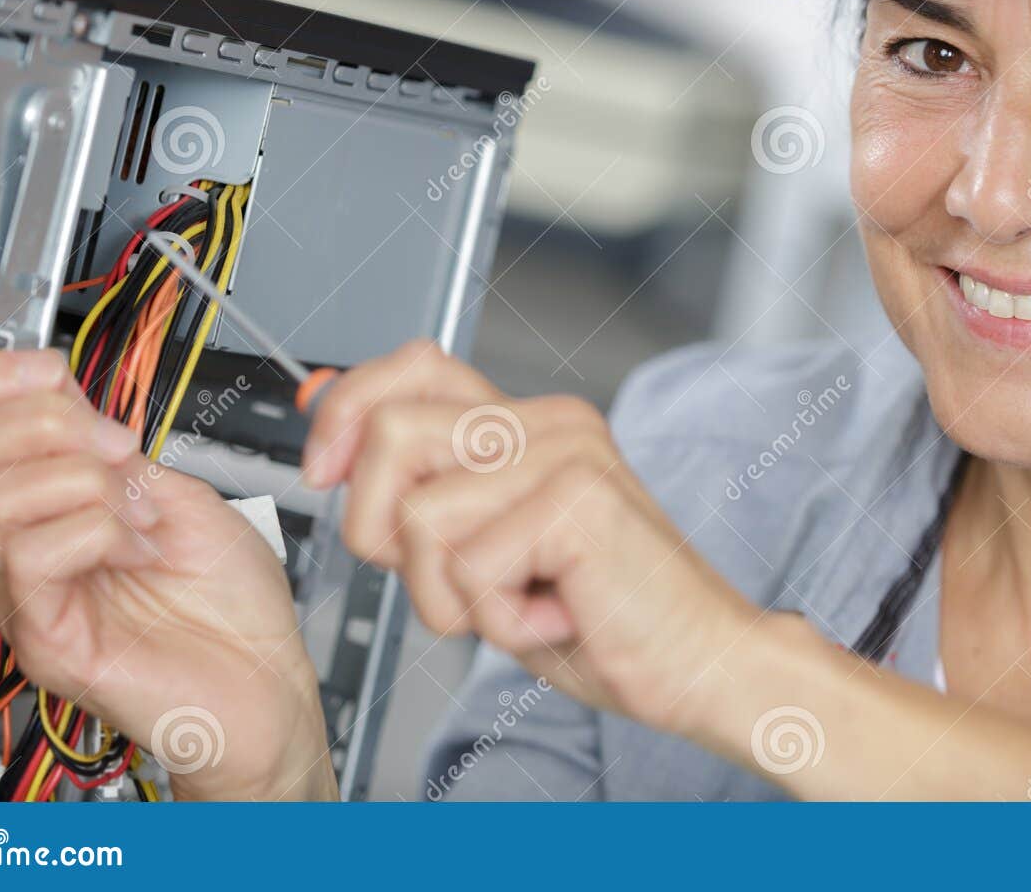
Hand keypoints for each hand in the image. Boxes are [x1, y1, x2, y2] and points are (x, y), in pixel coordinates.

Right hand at [0, 349, 335, 799]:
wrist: (268, 683)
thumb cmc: (236, 605)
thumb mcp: (185, 496)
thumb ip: (120, 456)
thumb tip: (73, 406)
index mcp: (54, 506)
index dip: (3, 380)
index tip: (60, 376)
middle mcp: (29, 547)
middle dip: (45, 423)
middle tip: (117, 451)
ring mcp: (31, 594)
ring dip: (83, 484)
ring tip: (138, 516)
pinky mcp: (46, 637)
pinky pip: (32, 554)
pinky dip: (96, 531)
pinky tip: (137, 550)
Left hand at [301, 340, 761, 737]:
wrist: (704, 665)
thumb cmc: (604, 619)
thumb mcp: (490, 552)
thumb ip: (426, 500)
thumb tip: (336, 458)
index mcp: (531, 423)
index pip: (414, 364)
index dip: (348, 409)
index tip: (326, 470)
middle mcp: (550, 422)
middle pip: (390, 433)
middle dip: (383, 530)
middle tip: (449, 580)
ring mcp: (567, 454)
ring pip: (420, 514)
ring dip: (446, 595)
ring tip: (515, 603)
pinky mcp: (577, 501)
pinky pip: (468, 566)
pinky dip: (496, 618)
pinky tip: (553, 614)